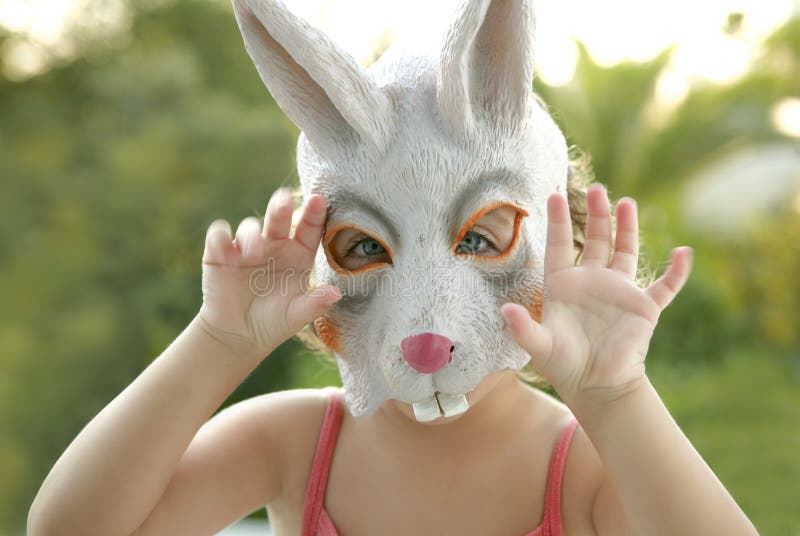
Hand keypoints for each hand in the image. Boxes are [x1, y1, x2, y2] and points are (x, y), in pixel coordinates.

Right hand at [196, 188, 341, 359]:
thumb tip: (336, 293)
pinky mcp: (220, 253)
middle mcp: (274, 244)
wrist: (237, 336)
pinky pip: (219, 235)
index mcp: (298, 254)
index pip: (309, 228)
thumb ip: (315, 303)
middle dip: (281, 206)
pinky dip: (221, 238)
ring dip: (250, 235)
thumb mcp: (296, 315)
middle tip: (284, 201)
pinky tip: (227, 253)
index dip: (314, 214)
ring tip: (253, 254)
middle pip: (278, 217)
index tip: (319, 201)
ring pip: (249, 227)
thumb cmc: (274, 322)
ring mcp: (247, 247)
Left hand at [500, 185, 692, 410]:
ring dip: (627, 228)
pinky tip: (683, 252)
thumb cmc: (563, 365)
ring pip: (625, 251)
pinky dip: (677, 271)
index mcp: (563, 285)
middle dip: (597, 215)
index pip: (561, 245)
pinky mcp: (644, 307)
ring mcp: (619, 291)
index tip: (554, 194)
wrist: (596, 386)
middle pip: (596, 240)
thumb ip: (522, 327)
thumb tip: (504, 310)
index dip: (559, 221)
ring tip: (626, 202)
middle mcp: (592, 281)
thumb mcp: (539, 345)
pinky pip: (665, 285)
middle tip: (596, 189)